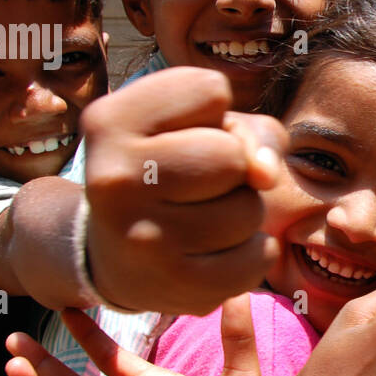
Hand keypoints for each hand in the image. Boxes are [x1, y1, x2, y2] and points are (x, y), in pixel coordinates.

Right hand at [81, 67, 287, 313]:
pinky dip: (252, 253)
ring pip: (249, 207)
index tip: (182, 136)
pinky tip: (215, 253)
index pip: (210, 90)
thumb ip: (249, 129)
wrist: (116, 257)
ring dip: (243, 212)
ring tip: (202, 219)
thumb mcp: (194, 129)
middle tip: (198, 184)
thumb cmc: (169, 173)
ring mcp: (143, 236)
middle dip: (233, 166)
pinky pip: (259, 256)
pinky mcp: (175, 285)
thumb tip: (266, 174)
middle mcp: (115, 178)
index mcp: (109, 121)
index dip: (213, 114)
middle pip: (232, 154)